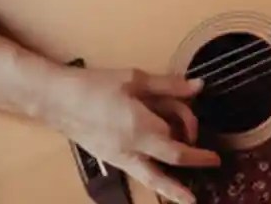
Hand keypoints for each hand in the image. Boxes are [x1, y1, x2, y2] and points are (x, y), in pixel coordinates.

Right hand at [41, 67, 218, 203]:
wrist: (57, 100)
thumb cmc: (95, 85)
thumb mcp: (135, 79)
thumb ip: (169, 86)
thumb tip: (198, 87)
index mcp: (139, 125)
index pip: (176, 141)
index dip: (197, 149)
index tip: (214, 153)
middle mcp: (130, 146)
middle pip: (168, 163)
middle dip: (193, 164)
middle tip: (213, 164)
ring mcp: (119, 156)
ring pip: (151, 178)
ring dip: (171, 189)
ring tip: (188, 200)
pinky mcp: (110, 158)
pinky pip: (138, 172)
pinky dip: (153, 180)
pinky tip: (161, 184)